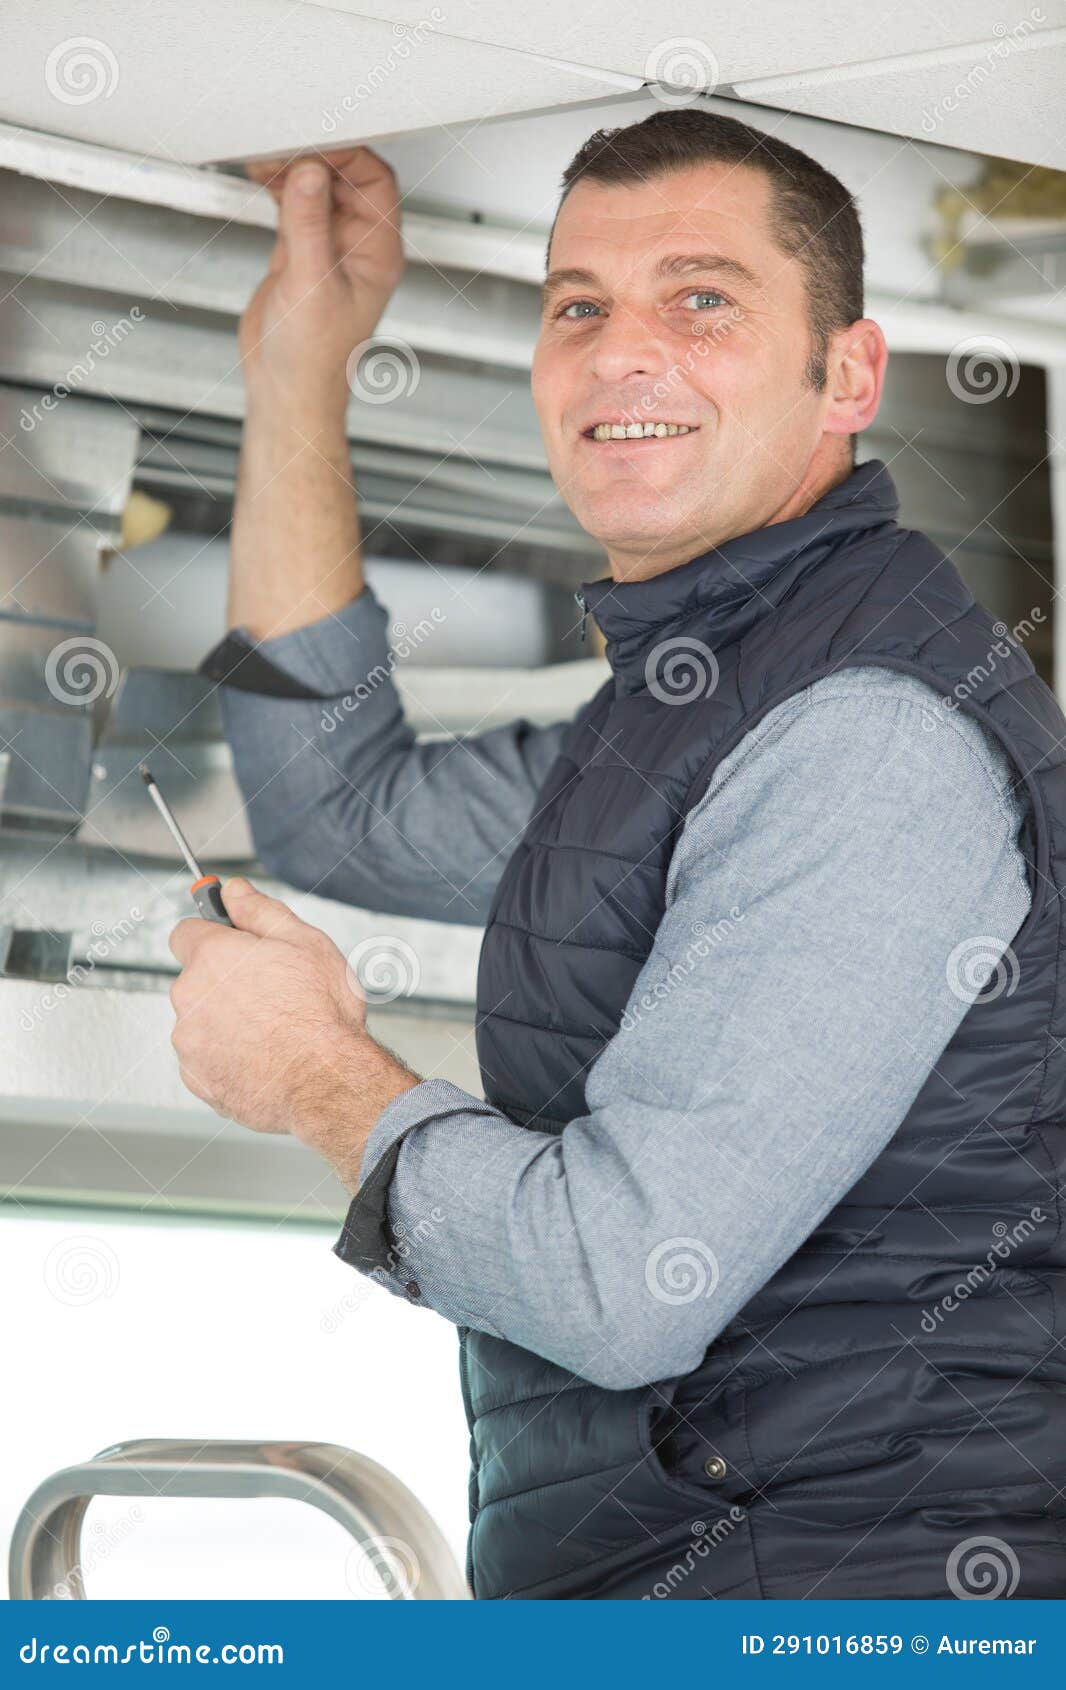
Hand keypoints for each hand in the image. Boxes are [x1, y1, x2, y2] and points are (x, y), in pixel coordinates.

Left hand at [168, 879, 418, 1184]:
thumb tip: (234, 890)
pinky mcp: (197, 1078)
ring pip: (201, 1021)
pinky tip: (263, 1056)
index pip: (186, 932)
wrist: (327, 1081)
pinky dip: (228, 1056)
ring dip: (225, 1021)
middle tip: (271, 992)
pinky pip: (206, 1058)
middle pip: (196, 979)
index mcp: (212, 957)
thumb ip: (260, 910)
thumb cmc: (321, 1015)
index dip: (213, 935)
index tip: (232, 943)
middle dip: (225, 982)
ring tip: (272, 1030)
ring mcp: (190, 1042)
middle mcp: (190, 997)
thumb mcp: (304, 942)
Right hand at [239, 145, 404, 412]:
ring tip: (263, 158)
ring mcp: (327, 246)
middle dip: (314, 155)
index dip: (347, 155)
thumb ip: (310, 224)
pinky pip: (294, 204)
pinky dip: (278, 186)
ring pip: (317, 187)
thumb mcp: (311, 284)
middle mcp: (357, 245)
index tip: (313, 141)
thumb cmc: (314, 358)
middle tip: (280, 145)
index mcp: (378, 251)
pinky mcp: (299, 252)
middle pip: (345, 176)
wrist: (285, 391)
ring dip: (292, 167)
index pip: (375, 181)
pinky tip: (260, 176)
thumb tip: (311, 171)